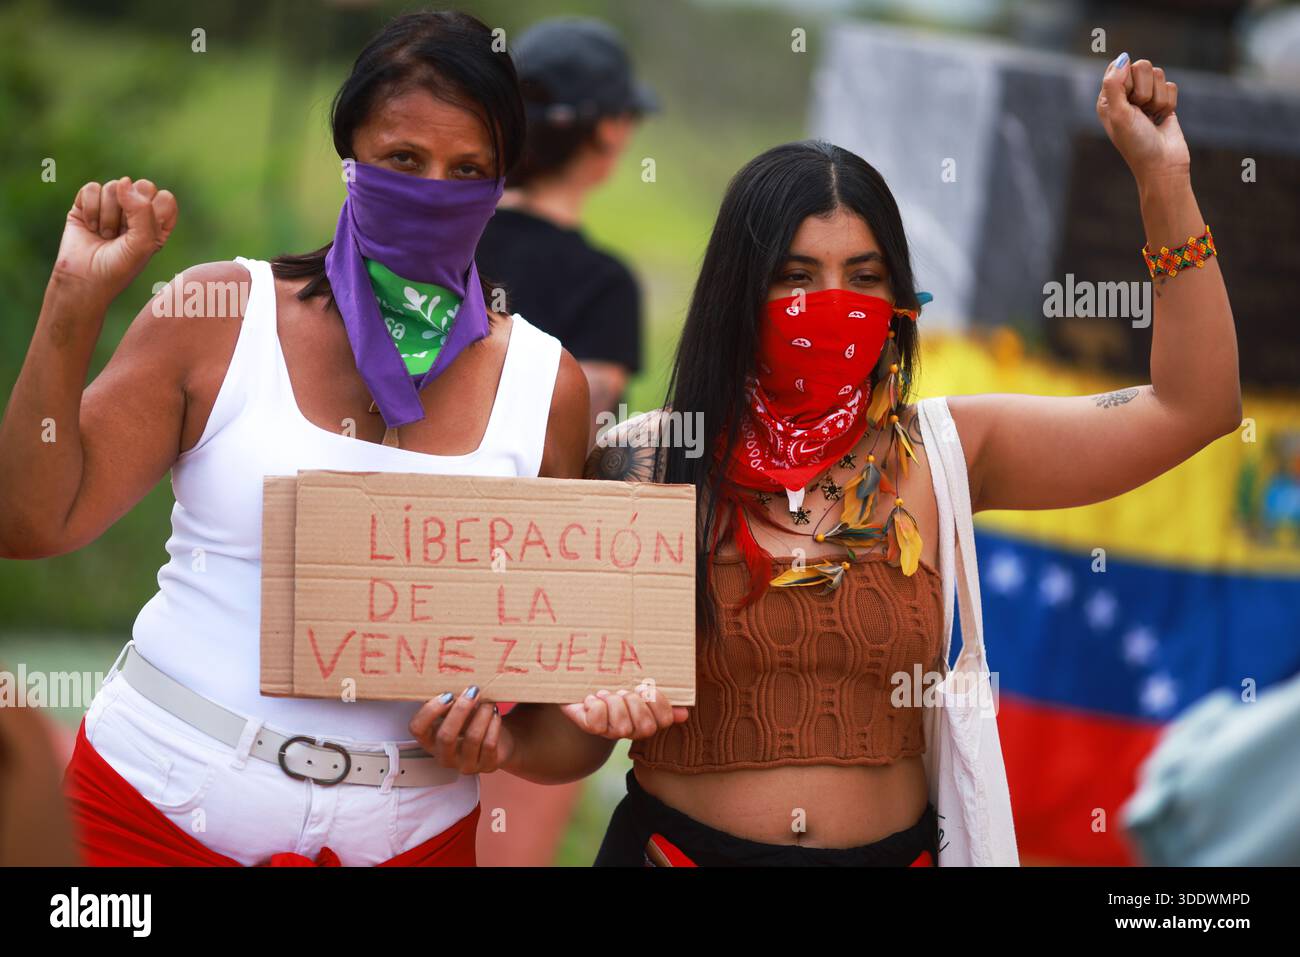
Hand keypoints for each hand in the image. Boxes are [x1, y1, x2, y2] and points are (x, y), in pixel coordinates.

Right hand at [52, 176, 177, 306]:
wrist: (85, 278)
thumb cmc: (119, 265)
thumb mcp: (142, 243)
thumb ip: (142, 210)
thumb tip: (124, 181)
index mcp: (157, 222)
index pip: (165, 198)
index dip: (153, 213)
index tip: (142, 234)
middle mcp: (136, 211)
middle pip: (142, 186)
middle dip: (130, 210)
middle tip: (122, 233)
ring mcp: (112, 205)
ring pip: (115, 186)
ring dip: (108, 215)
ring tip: (105, 235)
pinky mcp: (87, 203)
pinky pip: (92, 188)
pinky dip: (91, 209)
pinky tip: (90, 226)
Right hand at [409, 686, 514, 773]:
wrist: (499, 743)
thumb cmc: (472, 723)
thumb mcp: (457, 713)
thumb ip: (450, 703)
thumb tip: (450, 682)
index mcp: (430, 741)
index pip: (417, 729)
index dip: (430, 711)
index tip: (447, 695)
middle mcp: (444, 756)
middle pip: (445, 736)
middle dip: (460, 710)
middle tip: (473, 691)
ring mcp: (465, 765)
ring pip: (472, 738)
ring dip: (482, 714)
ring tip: (489, 701)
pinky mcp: (487, 766)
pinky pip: (489, 744)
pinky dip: (493, 724)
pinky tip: (495, 713)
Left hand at [560, 683, 688, 740]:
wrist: (581, 681)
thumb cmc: (615, 682)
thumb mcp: (638, 686)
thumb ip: (659, 697)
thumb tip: (683, 714)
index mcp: (646, 717)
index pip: (664, 720)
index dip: (657, 701)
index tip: (645, 687)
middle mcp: (630, 729)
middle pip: (645, 727)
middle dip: (635, 703)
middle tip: (624, 691)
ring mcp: (609, 731)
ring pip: (621, 727)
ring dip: (614, 702)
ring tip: (606, 693)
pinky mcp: (589, 725)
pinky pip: (597, 722)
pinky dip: (595, 704)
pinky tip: (592, 698)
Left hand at [1096, 54, 1189, 185]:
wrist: (1162, 164)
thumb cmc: (1136, 143)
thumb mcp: (1119, 114)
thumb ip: (1115, 84)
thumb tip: (1123, 57)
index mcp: (1108, 98)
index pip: (1119, 66)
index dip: (1127, 81)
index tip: (1128, 102)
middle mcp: (1125, 95)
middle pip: (1142, 66)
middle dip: (1145, 91)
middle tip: (1140, 113)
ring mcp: (1145, 97)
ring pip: (1159, 74)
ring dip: (1157, 99)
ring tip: (1151, 118)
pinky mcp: (1163, 101)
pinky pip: (1171, 86)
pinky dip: (1169, 104)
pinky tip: (1162, 119)